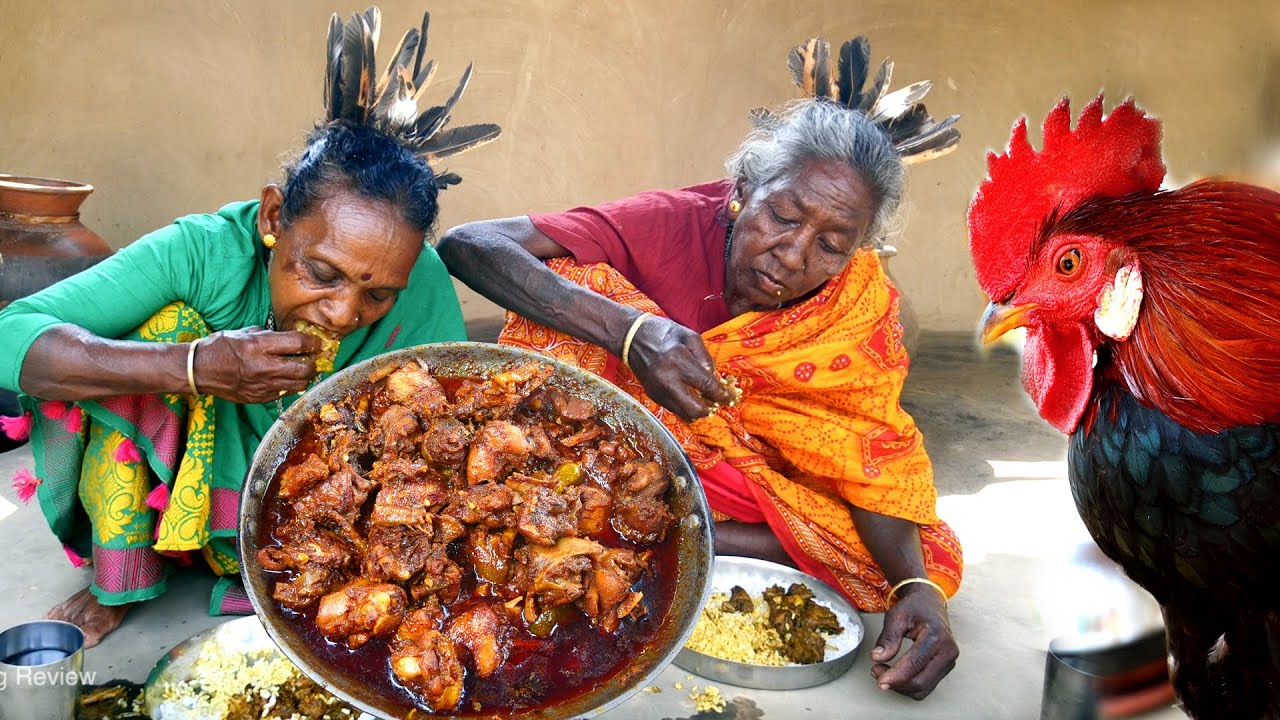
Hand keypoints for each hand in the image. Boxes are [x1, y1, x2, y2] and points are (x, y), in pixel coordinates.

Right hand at [193, 328, 320, 403]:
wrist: (199, 370)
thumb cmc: (220, 347)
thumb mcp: (245, 333)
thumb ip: (270, 336)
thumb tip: (291, 337)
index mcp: (259, 346)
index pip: (297, 343)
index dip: (313, 342)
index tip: (317, 342)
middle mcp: (263, 367)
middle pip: (304, 369)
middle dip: (313, 363)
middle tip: (313, 358)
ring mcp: (262, 385)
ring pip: (298, 385)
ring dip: (305, 377)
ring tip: (303, 370)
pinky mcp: (259, 398)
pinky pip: (284, 393)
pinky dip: (289, 386)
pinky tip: (285, 379)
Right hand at [625, 315, 736, 421]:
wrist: (632, 337)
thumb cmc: (664, 333)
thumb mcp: (690, 336)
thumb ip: (705, 358)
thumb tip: (715, 379)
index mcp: (678, 361)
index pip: (706, 386)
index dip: (722, 394)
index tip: (731, 396)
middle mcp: (667, 380)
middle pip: (694, 409)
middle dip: (711, 408)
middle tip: (718, 401)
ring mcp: (658, 390)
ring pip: (684, 414)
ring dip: (699, 410)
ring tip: (706, 400)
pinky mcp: (652, 395)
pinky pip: (675, 408)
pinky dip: (686, 406)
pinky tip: (691, 396)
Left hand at [869, 586, 957, 699]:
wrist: (929, 604)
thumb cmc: (914, 607)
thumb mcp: (896, 615)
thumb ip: (888, 637)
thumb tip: (877, 657)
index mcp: (937, 636)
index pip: (915, 663)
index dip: (896, 676)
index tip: (879, 680)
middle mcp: (947, 652)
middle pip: (920, 681)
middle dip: (896, 683)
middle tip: (876, 671)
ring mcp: (948, 662)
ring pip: (922, 689)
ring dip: (900, 687)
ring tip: (883, 671)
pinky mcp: (944, 668)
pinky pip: (925, 687)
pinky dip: (908, 686)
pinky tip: (895, 675)